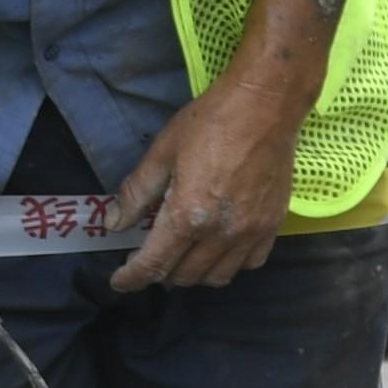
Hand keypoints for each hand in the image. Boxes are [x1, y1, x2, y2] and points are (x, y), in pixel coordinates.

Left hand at [105, 67, 306, 291]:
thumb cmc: (211, 122)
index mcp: (188, 215)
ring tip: (182, 257)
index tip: (120, 281)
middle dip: (160, 273)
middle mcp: (220, 233)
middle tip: (150, 256)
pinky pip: (249, 263)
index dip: (131, 277)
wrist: (266, 106)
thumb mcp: (163, 152)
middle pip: (184, 276)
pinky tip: (219, 249)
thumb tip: (115, 224)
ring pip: (217, 277)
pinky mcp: (272, 226)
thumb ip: (137, 193)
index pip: (153, 264)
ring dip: (193, 274)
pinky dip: (229, 265)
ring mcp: (250, 233)